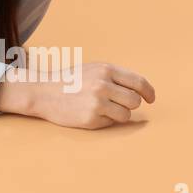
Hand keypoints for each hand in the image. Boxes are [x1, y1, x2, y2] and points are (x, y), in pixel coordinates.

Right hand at [0, 61, 156, 128]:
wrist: (42, 92)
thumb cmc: (69, 81)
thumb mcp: (92, 70)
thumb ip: (114, 77)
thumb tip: (141, 90)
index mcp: (106, 70)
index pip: (138, 82)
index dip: (148, 92)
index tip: (151, 99)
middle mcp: (103, 85)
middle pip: (135, 100)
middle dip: (129, 104)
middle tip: (117, 103)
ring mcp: (97, 102)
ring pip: (126, 114)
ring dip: (119, 114)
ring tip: (102, 109)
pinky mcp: (91, 118)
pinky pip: (111, 123)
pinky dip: (106, 120)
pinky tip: (90, 113)